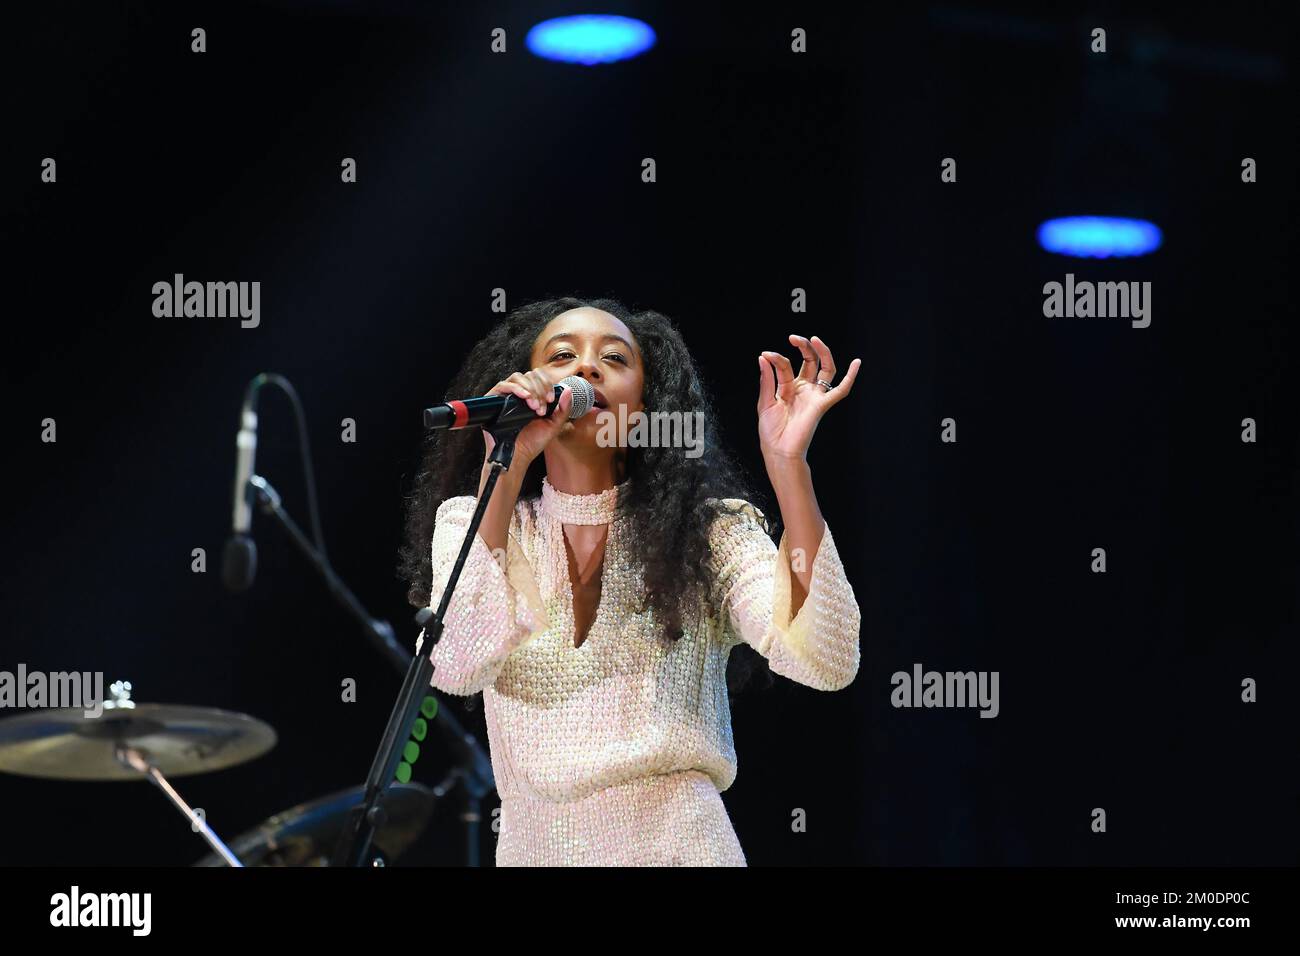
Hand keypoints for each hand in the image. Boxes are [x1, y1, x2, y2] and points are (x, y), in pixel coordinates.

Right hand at [481, 369, 575, 469]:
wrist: (518, 456)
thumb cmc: (533, 443)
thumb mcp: (554, 425)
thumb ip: (564, 408)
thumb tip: (568, 390)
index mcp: (534, 397)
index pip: (540, 378)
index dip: (547, 384)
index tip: (550, 399)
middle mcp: (520, 395)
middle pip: (530, 375)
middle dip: (539, 389)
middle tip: (541, 408)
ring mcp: (507, 396)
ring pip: (517, 377)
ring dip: (530, 389)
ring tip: (533, 406)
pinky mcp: (495, 400)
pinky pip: (503, 385)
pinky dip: (516, 388)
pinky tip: (524, 397)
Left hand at [757, 334, 859, 460]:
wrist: (779, 451)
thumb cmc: (771, 431)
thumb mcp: (765, 402)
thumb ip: (767, 380)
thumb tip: (764, 357)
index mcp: (789, 387)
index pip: (786, 365)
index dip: (776, 358)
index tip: (766, 354)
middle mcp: (804, 389)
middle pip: (810, 361)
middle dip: (804, 346)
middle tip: (794, 337)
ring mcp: (814, 396)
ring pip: (826, 369)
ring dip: (822, 352)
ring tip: (814, 339)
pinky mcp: (822, 405)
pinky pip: (841, 390)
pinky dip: (851, 377)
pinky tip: (857, 362)